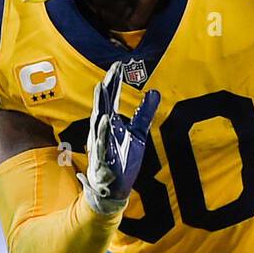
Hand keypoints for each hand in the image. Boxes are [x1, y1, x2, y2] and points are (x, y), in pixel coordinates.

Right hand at [78, 61, 160, 214]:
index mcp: (110, 123)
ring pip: (98, 121)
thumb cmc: (121, 159)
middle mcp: (102, 130)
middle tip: (112, 70)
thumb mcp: (138, 134)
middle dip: (107, 87)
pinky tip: (106, 120)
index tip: (120, 64)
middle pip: (104, 105)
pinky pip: (101, 144)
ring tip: (103, 87)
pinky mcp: (102, 159)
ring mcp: (100, 144)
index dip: (115, 82)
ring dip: (101, 104)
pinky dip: (102, 132)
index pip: (112, 98)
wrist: (112, 188)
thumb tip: (155, 92)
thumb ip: (144, 113)